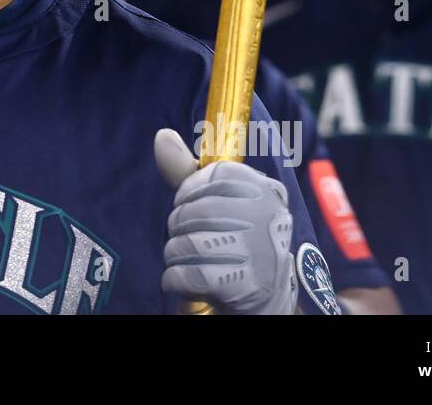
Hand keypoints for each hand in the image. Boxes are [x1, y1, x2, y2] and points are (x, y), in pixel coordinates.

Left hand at [155, 128, 297, 314]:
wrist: (265, 297)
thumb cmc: (235, 239)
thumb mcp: (216, 200)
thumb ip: (187, 171)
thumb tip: (162, 135)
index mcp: (266, 189)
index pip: (214, 175)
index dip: (190, 192)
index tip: (192, 205)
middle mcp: (268, 216)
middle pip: (195, 210)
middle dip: (178, 227)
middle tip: (188, 238)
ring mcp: (259, 251)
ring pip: (186, 243)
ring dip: (175, 254)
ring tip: (187, 259)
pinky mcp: (245, 284)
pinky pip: (187, 274)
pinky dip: (174, 279)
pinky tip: (183, 279)